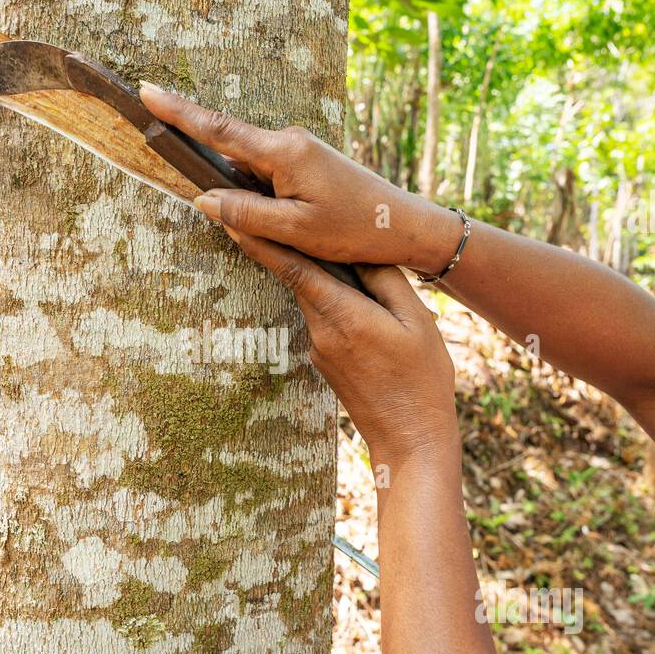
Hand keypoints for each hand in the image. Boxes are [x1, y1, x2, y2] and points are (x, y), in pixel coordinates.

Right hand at [138, 83, 460, 273]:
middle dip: (212, 167)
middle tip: (208, 178)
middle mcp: (288, 141)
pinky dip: (259, 192)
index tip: (146, 90)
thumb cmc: (354, 228)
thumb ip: (245, 215)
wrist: (402, 224)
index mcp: (282, 151)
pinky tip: (282, 220)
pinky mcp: (306, 162)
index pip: (217, 130)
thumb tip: (204, 200)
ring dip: (245, 193)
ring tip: (283, 223)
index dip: (178, 112)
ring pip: (249, 168)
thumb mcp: (294, 230)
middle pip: (229, 150)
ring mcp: (298, 149)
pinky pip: (266, 173)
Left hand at [215, 225, 459, 474]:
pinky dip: (334, 305)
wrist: (409, 437)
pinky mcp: (323, 363)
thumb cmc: (421, 378)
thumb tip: (362, 253)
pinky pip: (324, 321)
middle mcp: (320, 332)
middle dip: (294, 250)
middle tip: (287, 216)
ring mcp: (318, 350)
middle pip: (300, 280)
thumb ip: (387, 281)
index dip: (261, 242)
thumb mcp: (416, 321)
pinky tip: (363, 309)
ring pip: (314, 300)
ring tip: (351, 264)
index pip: (292, 270)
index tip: (233, 219)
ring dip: (323, 280)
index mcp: (342, 316)